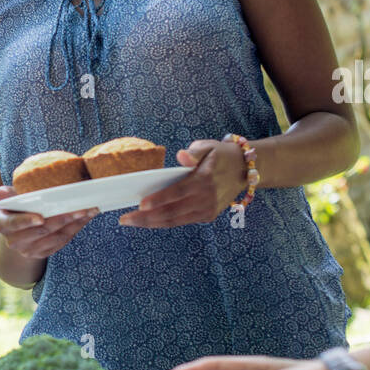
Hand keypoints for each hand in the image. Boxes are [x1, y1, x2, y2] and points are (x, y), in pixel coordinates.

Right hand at [0, 185, 96, 259]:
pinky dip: (77, 229)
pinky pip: (63, 242)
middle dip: (63, 218)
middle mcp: (16, 241)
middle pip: (42, 230)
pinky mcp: (44, 253)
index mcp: (4, 226)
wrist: (15, 236)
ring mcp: (30, 250)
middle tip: (80, 207)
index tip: (41, 217)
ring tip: (90, 210)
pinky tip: (87, 218)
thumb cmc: (12, 211)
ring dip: (75, 223)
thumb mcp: (5, 201)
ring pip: (56, 236)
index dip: (27, 222)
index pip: (15, 224)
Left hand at [118, 139, 245, 227]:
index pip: (177, 192)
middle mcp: (206, 198)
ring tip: (131, 222)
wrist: (245, 169)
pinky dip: (163, 222)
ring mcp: (207, 210)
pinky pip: (180, 221)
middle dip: (146, 218)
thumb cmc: (221, 155)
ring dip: (151, 223)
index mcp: (204, 180)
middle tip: (125, 219)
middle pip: (171, 212)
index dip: (158, 200)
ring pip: (174, 221)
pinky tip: (147, 220)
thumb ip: (194, 152)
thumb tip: (181, 157)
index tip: (140, 204)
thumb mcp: (209, 146)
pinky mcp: (207, 216)